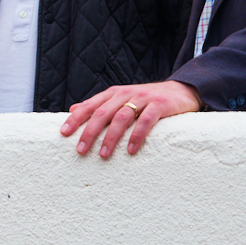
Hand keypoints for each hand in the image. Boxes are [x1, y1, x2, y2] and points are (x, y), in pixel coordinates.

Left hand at [61, 80, 201, 157]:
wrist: (181, 90)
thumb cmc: (147, 99)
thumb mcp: (121, 98)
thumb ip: (99, 104)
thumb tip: (73, 109)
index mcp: (113, 93)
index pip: (90, 106)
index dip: (76, 119)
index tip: (63, 133)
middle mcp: (125, 94)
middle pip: (102, 113)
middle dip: (89, 132)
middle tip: (80, 150)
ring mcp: (143, 98)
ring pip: (121, 118)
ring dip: (110, 137)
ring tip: (103, 155)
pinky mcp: (160, 104)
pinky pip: (146, 121)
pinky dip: (137, 135)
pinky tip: (130, 150)